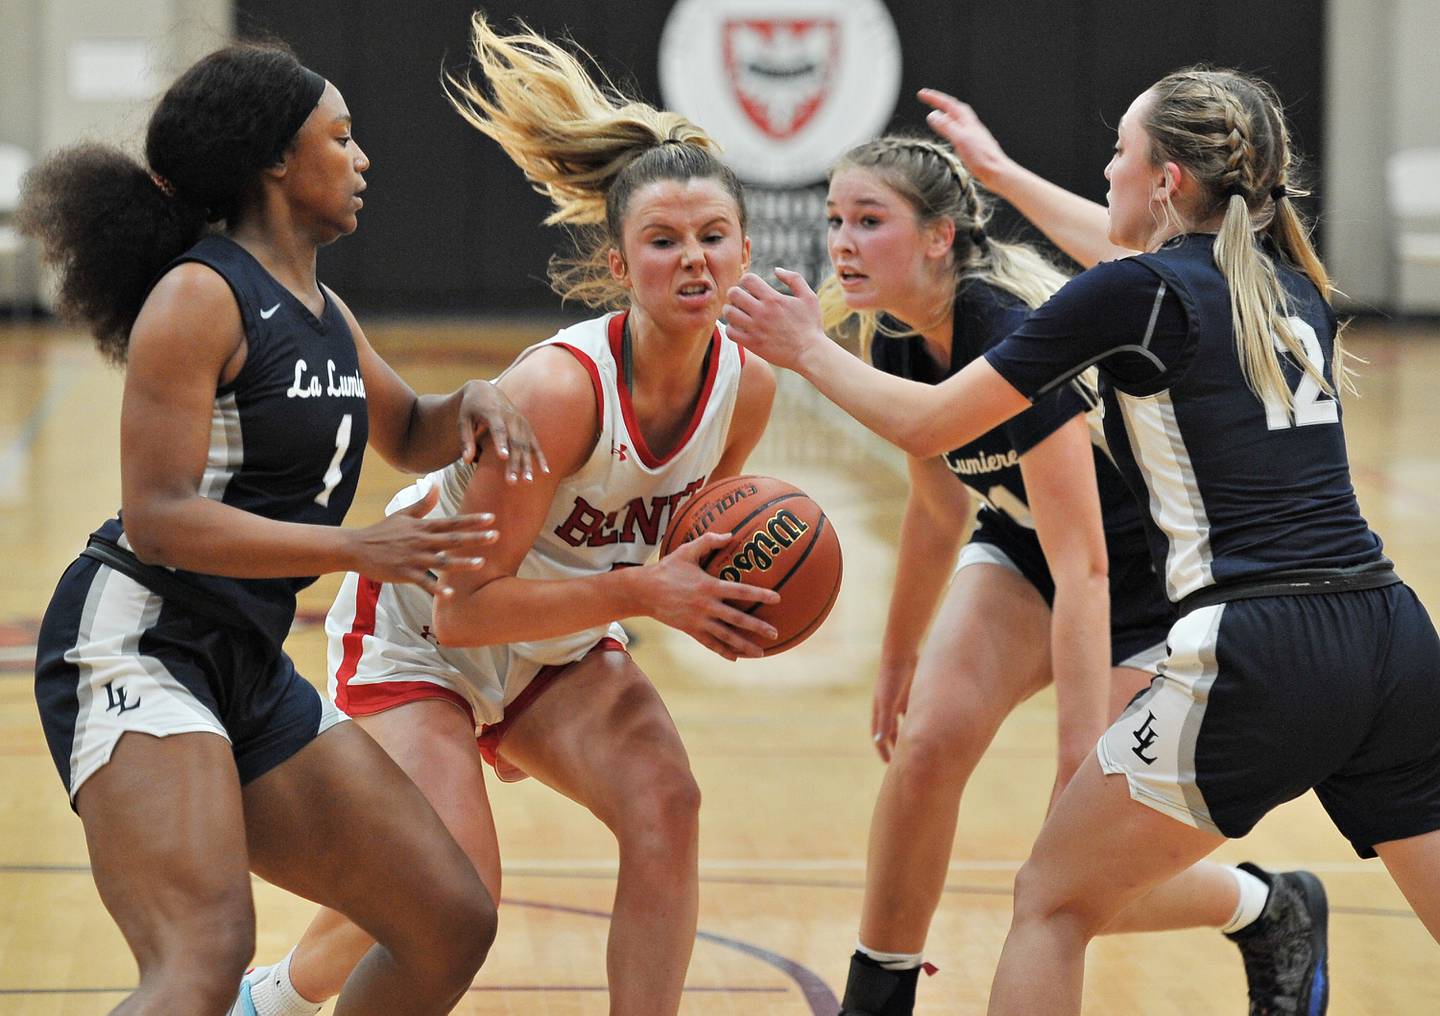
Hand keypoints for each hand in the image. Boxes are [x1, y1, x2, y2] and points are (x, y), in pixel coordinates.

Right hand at [348, 481, 497, 596]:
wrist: (356, 547)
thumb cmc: (381, 531)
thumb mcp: (403, 514)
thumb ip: (423, 503)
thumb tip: (436, 485)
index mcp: (423, 527)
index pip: (452, 522)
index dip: (472, 519)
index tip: (491, 518)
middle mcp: (421, 541)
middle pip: (452, 539)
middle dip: (475, 538)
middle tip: (495, 536)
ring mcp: (413, 558)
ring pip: (442, 560)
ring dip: (461, 563)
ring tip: (480, 564)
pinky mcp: (404, 573)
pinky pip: (423, 582)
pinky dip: (436, 588)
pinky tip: (449, 594)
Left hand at [458, 380, 548, 482]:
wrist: (486, 390)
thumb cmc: (471, 407)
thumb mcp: (463, 420)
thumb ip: (465, 439)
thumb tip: (466, 461)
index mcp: (493, 412)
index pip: (499, 429)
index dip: (501, 443)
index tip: (503, 457)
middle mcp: (511, 417)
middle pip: (514, 442)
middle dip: (514, 462)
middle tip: (511, 481)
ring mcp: (521, 422)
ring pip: (526, 445)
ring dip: (527, 464)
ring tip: (527, 481)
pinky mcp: (527, 427)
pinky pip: (535, 444)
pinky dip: (540, 457)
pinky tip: (545, 472)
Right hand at [645, 531, 779, 660]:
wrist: (644, 591)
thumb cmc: (667, 568)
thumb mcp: (686, 551)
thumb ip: (709, 541)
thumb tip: (730, 534)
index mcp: (709, 586)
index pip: (740, 591)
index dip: (759, 594)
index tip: (777, 598)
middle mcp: (706, 606)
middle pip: (737, 618)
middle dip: (757, 626)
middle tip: (775, 633)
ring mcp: (698, 620)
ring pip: (726, 636)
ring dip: (744, 645)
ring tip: (761, 653)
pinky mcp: (690, 630)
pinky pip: (709, 643)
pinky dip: (723, 651)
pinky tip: (735, 657)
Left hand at [723, 268, 825, 371]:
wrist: (810, 353)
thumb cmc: (810, 325)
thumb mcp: (809, 297)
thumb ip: (794, 279)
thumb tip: (776, 269)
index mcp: (773, 299)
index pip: (747, 279)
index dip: (746, 280)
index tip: (751, 288)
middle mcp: (762, 312)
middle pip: (733, 294)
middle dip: (735, 293)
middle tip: (741, 300)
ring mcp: (755, 329)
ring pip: (728, 313)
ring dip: (731, 310)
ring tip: (738, 313)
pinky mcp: (752, 344)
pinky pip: (730, 332)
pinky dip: (732, 328)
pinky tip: (740, 327)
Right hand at [870, 657, 915, 761]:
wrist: (900, 655)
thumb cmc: (892, 679)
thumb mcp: (888, 701)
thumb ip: (885, 721)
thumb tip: (878, 741)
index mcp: (879, 711)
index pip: (879, 735)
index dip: (883, 749)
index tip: (888, 764)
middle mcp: (887, 707)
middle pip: (891, 731)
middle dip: (895, 746)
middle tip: (902, 762)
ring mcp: (898, 700)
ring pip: (902, 722)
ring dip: (906, 734)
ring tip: (916, 747)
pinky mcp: (909, 693)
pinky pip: (913, 711)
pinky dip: (917, 721)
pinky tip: (928, 728)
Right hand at [917, 89, 1011, 191]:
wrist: (997, 172)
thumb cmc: (981, 158)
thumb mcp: (960, 139)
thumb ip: (946, 126)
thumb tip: (932, 115)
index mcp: (968, 122)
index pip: (949, 104)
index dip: (935, 98)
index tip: (922, 94)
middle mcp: (971, 125)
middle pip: (955, 108)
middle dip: (941, 102)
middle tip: (929, 99)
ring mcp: (973, 135)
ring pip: (958, 119)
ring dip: (946, 114)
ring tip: (937, 114)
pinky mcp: (974, 145)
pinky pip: (959, 130)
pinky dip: (951, 127)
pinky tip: (951, 134)